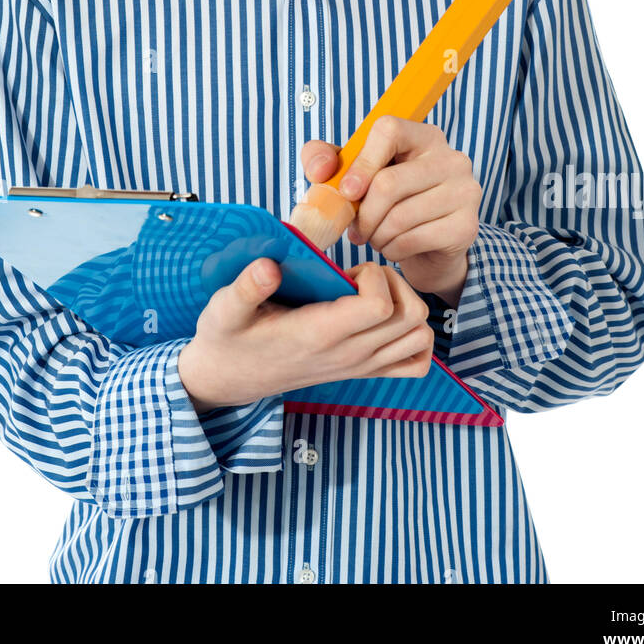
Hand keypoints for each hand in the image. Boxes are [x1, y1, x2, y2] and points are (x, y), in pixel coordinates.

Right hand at [176, 256, 433, 412]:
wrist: (229, 378)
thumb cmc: (228, 338)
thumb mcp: (224, 309)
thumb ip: (246, 287)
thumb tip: (268, 265)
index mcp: (320, 334)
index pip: (381, 307)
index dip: (375, 277)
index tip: (348, 269)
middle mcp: (349, 354)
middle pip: (411, 318)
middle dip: (395, 284)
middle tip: (362, 276)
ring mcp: (360, 366)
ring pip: (420, 337)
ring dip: (408, 306)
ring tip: (373, 293)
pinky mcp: (364, 372)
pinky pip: (415, 362)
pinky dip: (414, 337)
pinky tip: (387, 318)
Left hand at [302, 116, 481, 305]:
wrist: (429, 249)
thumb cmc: (388, 205)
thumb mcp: (353, 177)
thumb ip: (325, 160)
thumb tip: (320, 171)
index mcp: (424, 136)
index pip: (389, 130)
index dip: (361, 163)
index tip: (347, 192)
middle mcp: (451, 158)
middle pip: (389, 182)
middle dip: (363, 214)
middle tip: (355, 229)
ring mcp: (464, 191)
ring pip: (399, 216)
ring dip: (376, 235)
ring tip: (374, 238)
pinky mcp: (466, 225)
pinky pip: (413, 239)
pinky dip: (392, 249)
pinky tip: (392, 248)